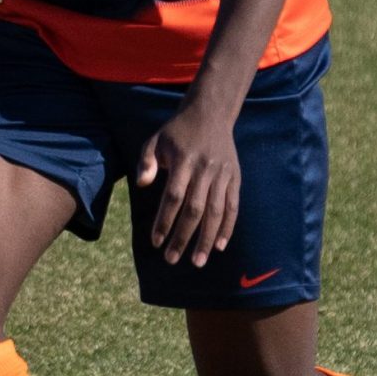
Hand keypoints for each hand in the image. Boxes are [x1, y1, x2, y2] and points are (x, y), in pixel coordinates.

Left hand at [136, 106, 240, 266]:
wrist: (211, 113)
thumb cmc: (177, 132)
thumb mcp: (155, 140)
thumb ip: (146, 161)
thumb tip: (141, 184)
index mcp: (184, 160)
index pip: (173, 197)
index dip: (164, 221)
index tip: (156, 242)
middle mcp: (205, 169)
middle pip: (195, 209)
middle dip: (183, 237)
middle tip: (172, 259)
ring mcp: (222, 174)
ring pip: (216, 212)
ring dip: (207, 239)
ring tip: (197, 261)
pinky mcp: (235, 177)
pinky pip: (233, 206)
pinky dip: (227, 227)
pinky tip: (219, 246)